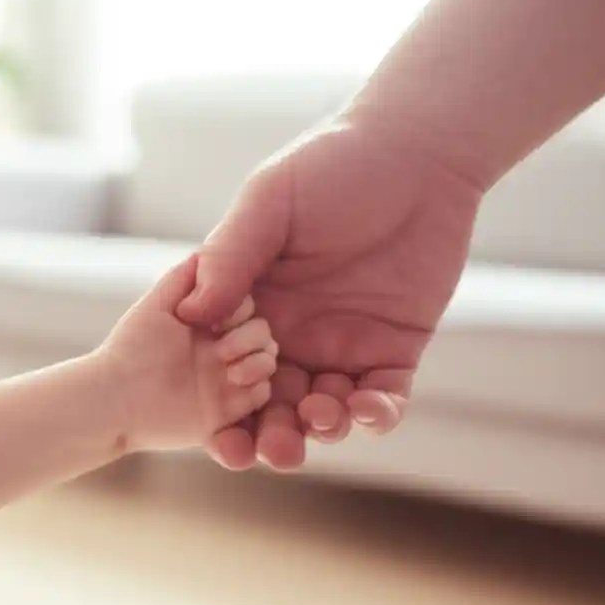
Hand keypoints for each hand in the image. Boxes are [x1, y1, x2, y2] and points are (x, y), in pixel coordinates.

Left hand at [100, 256, 278, 452]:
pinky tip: (233, 383)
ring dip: (257, 363)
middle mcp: (222, 347)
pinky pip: (261, 397)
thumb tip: (217, 252)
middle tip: (220, 349)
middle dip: (251, 337)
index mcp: (210, 319)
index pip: (247, 306)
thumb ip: (189, 275)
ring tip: (227, 369)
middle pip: (264, 334)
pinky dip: (256, 390)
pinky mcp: (228, 412)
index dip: (240, 308)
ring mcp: (227, 379)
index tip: (217, 318)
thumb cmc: (132, 348)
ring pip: (267, 364)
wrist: (114, 400)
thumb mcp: (160, 301)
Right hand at [176, 119, 483, 469]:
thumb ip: (231, 256)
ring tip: (321, 417)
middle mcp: (294, 334)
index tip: (218, 440)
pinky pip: (385, 397)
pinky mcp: (396, 347)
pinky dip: (377, 414)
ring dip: (321, 427)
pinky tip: (369, 409)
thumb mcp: (268, 203)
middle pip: (274, 405)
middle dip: (271, 436)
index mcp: (253, 306)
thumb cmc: (331, 165)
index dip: (222, 413)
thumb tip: (190, 314)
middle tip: (271, 451)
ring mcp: (345, 345)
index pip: (229, 372)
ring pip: (327, 411)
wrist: (414, 153)